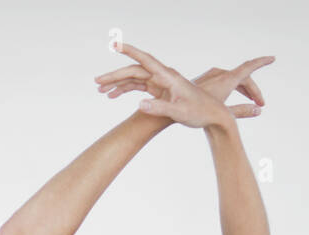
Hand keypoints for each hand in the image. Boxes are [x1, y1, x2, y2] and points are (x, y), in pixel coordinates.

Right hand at [95, 44, 273, 128]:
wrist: (212, 115)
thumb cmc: (200, 112)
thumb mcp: (180, 113)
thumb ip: (160, 109)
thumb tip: (140, 104)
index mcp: (168, 77)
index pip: (146, 60)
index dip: (130, 51)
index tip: (116, 45)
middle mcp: (163, 76)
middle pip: (134, 71)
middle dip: (115, 75)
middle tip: (96, 82)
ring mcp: (160, 83)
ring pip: (134, 79)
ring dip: (117, 84)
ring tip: (100, 90)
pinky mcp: (159, 91)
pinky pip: (138, 87)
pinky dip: (125, 90)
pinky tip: (113, 96)